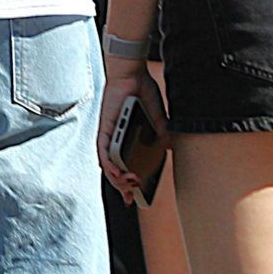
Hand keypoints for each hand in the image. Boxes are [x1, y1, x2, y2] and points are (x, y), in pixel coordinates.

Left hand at [95, 57, 167, 204]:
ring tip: (129, 186)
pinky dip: (109, 164)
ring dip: (117, 179)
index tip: (134, 199)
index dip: (128, 185)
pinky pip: (103, 151)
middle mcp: (117, 141)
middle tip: (133, 196)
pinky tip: (116, 173)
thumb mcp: (157, 117)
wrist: (133, 74)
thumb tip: (169, 148)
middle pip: (116, 171)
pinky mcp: (105, 129)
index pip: (126, 167)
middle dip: (123, 187)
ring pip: (108, 165)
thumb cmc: (142, 93)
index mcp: (129, 140)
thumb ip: (161, 133)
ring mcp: (110, 136)